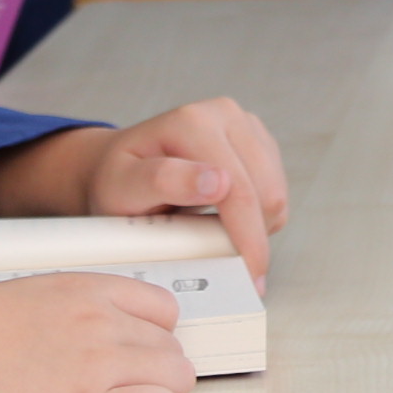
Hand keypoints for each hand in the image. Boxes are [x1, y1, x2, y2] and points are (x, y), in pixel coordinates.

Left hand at [0, 97, 289, 285]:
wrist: (116, 165)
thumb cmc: (117, 181)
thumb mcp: (123, 188)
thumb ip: (164, 183)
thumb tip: (219, 182)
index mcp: (193, 122)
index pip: (238, 191)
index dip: (247, 241)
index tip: (249, 278)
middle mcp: (223, 114)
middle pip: (265, 193)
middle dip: (253, 238)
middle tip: (229, 267)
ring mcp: (244, 124)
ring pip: (276, 194)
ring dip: (256, 227)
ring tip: (215, 234)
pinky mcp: (257, 139)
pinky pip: (275, 190)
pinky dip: (258, 215)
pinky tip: (225, 217)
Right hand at [0, 272, 193, 392]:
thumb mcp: (25, 299)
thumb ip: (71, 313)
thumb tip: (94, 336)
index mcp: (84, 289)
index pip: (162, 309)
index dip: (152, 336)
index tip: (138, 353)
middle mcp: (100, 321)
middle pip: (173, 348)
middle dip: (156, 371)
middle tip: (126, 388)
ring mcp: (98, 366)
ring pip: (176, 378)